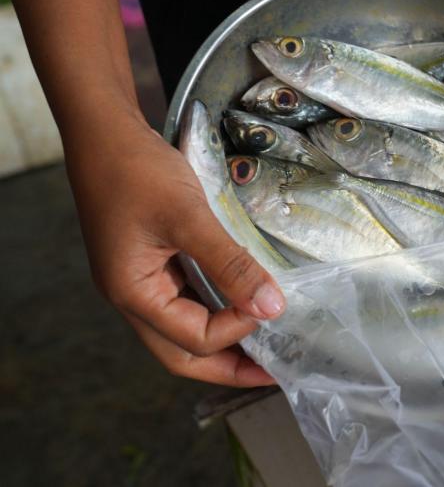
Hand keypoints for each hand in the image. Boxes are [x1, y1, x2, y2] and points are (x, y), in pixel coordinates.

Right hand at [64, 107, 285, 385]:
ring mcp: (143, 280)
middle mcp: (134, 296)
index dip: (237, 329)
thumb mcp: (189, 216)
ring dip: (225, 339)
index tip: (272, 302)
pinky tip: (243, 301)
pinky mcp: (154, 262)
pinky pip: (187, 298)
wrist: (106, 132)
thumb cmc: (137, 171)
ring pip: (185, 328)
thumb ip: (230, 264)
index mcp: (133, 294)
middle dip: (230, 366)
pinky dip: (217, 306)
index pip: (193, 339)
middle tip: (276, 370)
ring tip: (268, 344)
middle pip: (184, 352)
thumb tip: (272, 308)